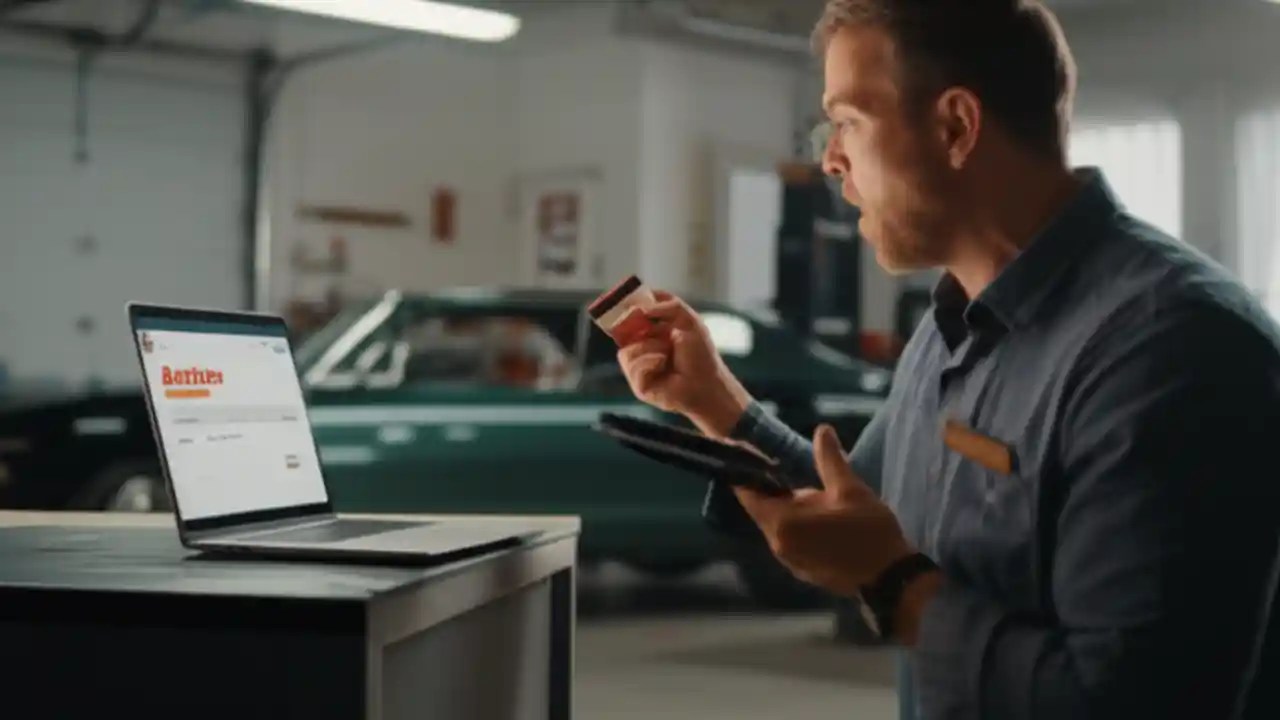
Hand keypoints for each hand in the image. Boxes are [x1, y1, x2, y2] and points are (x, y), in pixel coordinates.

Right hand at [616, 291, 752, 437]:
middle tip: (631, 317)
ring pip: (626, 350)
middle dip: (627, 325)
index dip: (629, 308)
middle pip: (622, 333)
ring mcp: (640, 368)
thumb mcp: (690, 321)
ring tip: (665, 354)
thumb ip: (670, 305)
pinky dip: (648, 362)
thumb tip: (642, 306)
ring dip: (648, 347)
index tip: (625, 300)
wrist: (706, 384)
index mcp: (656, 333)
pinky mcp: (639, 384)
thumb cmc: (701, 355)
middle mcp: (645, 349)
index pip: (635, 316)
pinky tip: (662, 366)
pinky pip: (632, 365)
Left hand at [733, 424, 914, 597]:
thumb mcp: (850, 488)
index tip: (752, 454)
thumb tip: (822, 429)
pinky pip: (787, 540)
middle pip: (760, 510)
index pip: (747, 494)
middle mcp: (777, 543)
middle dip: (767, 488)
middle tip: (778, 464)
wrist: (889, 577)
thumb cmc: (868, 530)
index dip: (746, 472)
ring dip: (781, 508)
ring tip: (796, 487)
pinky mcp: (801, 570)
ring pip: (775, 526)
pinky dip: (792, 524)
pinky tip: (810, 514)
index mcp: (782, 522)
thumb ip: (829, 458)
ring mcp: (788, 560)